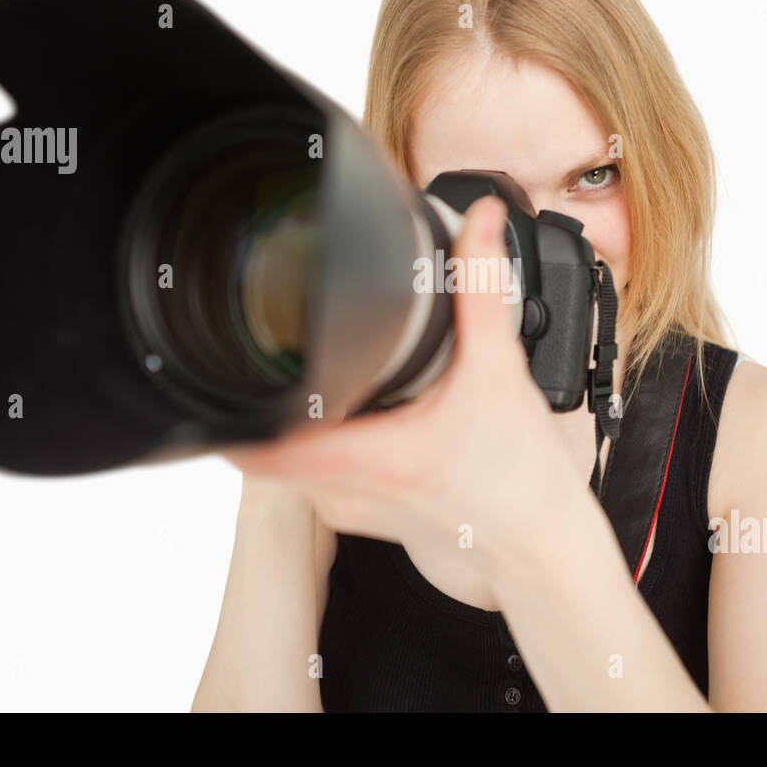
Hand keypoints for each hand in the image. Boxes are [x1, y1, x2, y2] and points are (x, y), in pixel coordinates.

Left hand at [224, 196, 591, 583]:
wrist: (538, 542)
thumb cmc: (520, 478)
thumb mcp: (500, 371)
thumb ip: (482, 288)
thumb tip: (479, 224)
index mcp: (368, 458)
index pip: (255, 445)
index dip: (229, 409)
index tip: (229, 365)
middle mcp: (345, 490)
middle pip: (265, 439)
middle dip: (275, 391)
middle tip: (298, 353)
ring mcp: (349, 508)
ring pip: (289, 457)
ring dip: (300, 417)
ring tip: (338, 381)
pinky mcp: (362, 514)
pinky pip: (318, 472)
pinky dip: (327, 439)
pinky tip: (365, 414)